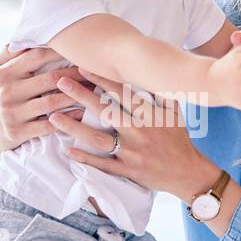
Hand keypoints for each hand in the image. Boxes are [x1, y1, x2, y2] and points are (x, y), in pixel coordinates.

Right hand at [0, 43, 93, 155]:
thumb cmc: (0, 95)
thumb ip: (10, 53)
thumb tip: (25, 31)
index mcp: (4, 72)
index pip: (36, 56)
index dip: (60, 52)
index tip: (80, 49)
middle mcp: (7, 91)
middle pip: (49, 79)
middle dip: (75, 75)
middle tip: (95, 72)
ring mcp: (12, 113)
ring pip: (51, 102)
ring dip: (75, 96)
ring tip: (93, 91)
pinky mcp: (18, 132)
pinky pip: (48, 125)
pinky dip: (67, 119)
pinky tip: (81, 113)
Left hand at [47, 69, 219, 201]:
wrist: (188, 173)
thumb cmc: (180, 140)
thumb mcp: (177, 112)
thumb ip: (163, 91)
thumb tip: (157, 68)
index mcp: (150, 115)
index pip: (122, 93)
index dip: (102, 78)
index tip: (83, 67)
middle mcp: (139, 131)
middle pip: (105, 111)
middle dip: (81, 95)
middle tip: (60, 82)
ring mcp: (132, 152)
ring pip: (98, 138)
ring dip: (74, 127)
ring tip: (53, 117)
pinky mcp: (128, 170)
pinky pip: (103, 164)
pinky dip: (86, 158)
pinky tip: (68, 150)